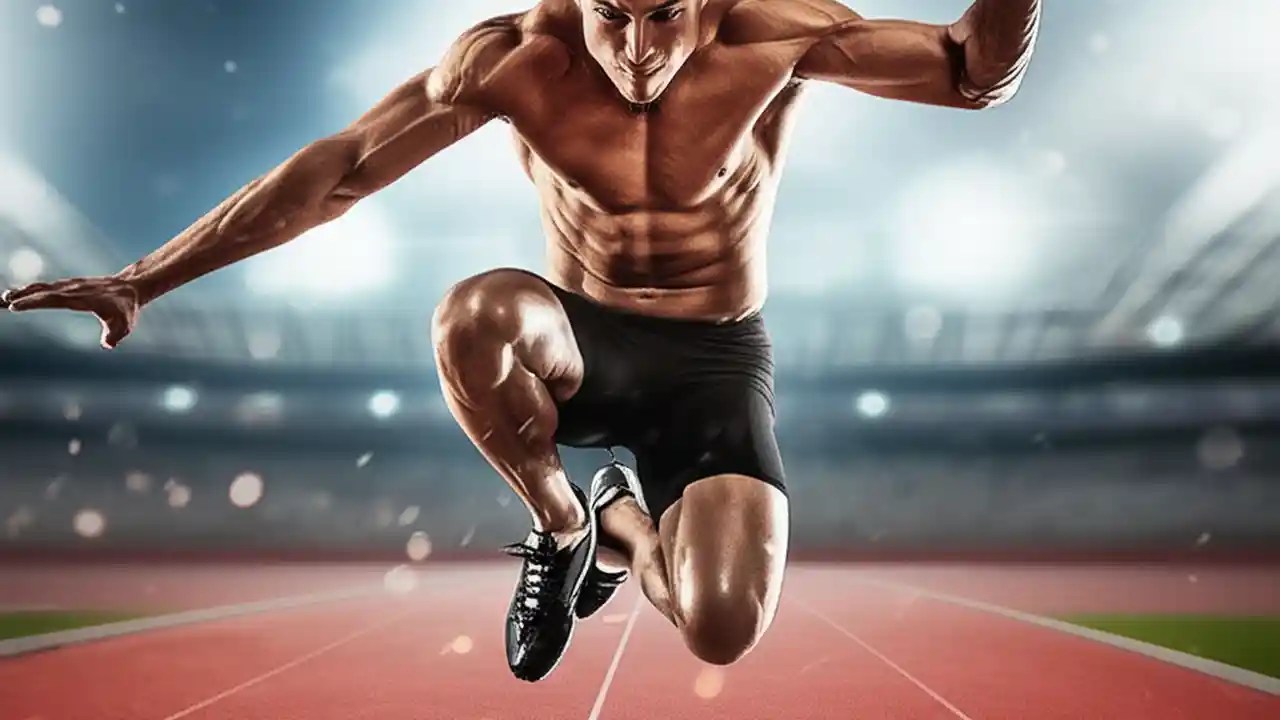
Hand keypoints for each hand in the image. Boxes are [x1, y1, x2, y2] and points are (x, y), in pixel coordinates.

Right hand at [2, 276, 141, 349]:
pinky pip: (47, 287)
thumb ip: (116, 335)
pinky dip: (31, 290)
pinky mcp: (69, 286)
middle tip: (0, 302)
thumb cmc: (126, 309)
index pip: (53, 299)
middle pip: (42, 292)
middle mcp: (72, 289)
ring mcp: (70, 286)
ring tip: (2, 298)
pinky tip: (17, 294)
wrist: (130, 288)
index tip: (15, 306)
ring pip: (42, 288)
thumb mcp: (125, 325)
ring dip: (22, 292)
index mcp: (81, 298)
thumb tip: (107, 344)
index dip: (33, 302)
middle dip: (20, 296)